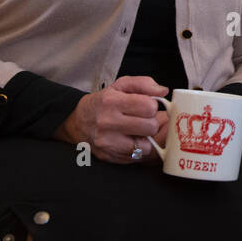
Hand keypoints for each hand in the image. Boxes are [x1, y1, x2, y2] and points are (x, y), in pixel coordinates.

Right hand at [54, 75, 169, 164]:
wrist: (78, 122)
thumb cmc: (104, 102)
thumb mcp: (121, 85)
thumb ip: (144, 83)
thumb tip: (163, 91)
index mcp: (111, 101)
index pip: (149, 106)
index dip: (152, 106)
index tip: (146, 106)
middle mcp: (107, 122)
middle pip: (150, 127)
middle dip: (151, 122)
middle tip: (142, 119)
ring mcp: (107, 142)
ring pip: (146, 146)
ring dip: (145, 138)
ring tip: (136, 130)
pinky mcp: (109, 156)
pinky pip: (137, 156)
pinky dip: (138, 149)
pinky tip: (130, 140)